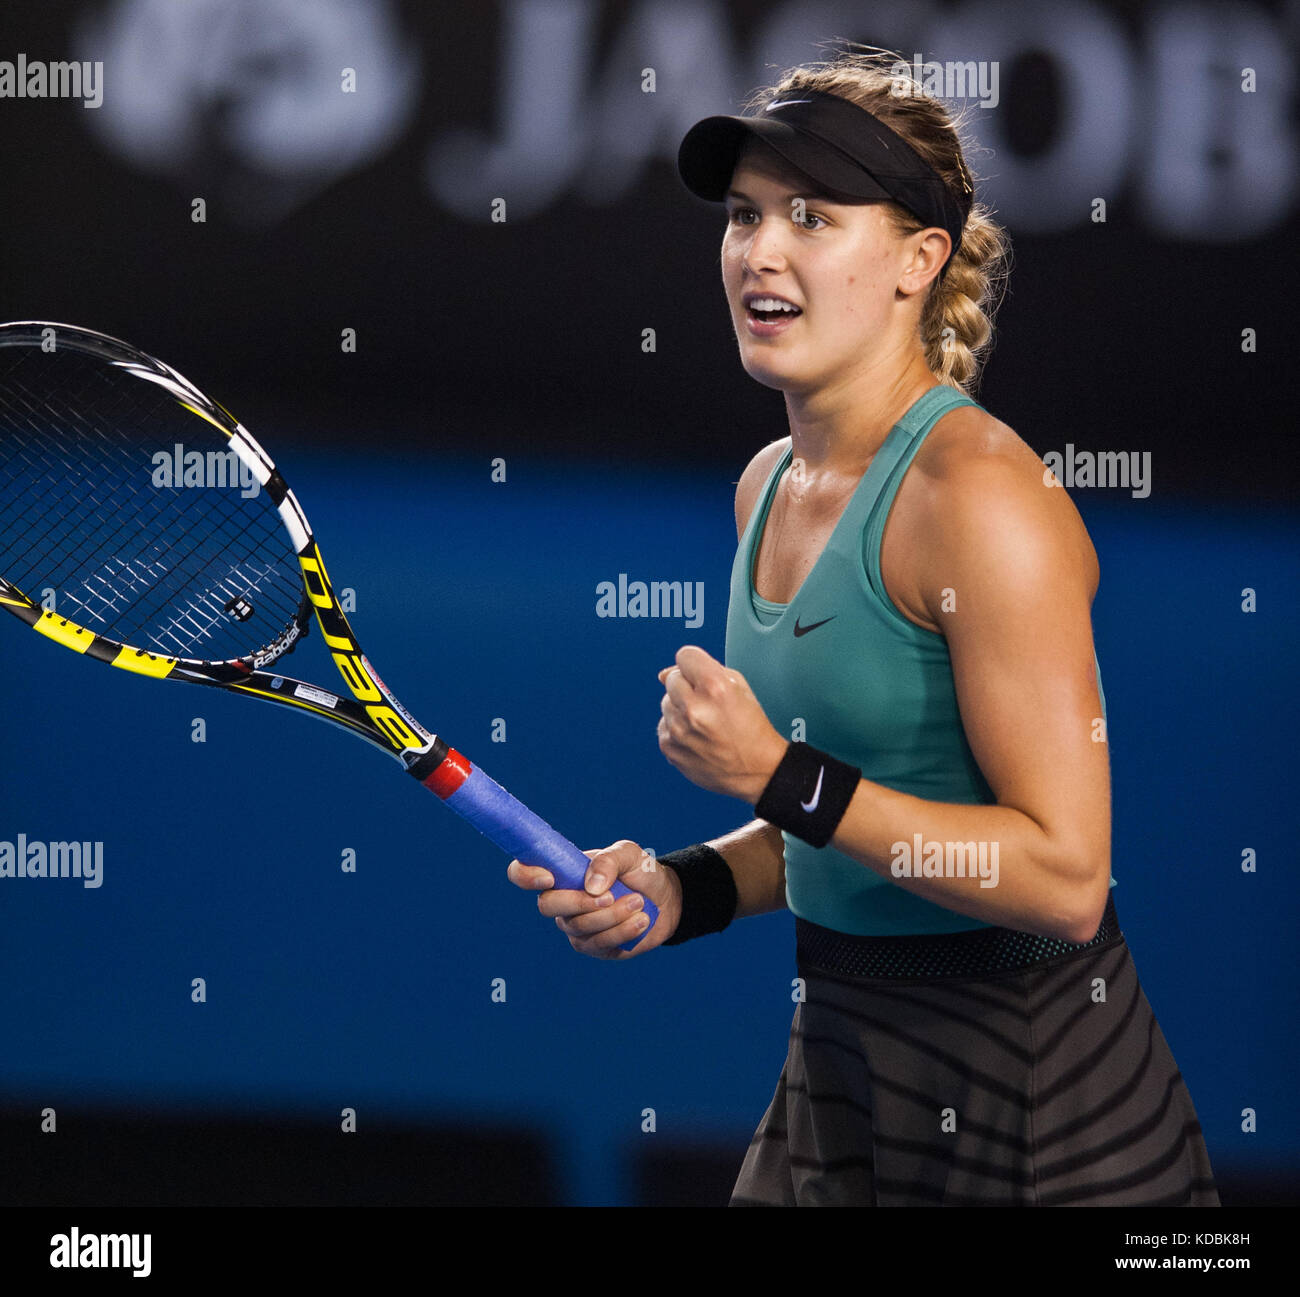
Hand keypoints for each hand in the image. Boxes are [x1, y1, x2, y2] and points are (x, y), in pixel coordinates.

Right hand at [506, 840, 681, 959]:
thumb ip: (608, 861)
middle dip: (579, 902)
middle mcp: (562, 901)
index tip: (549, 878)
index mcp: (563, 873)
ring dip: (612, 916)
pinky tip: (641, 920)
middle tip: (611, 895)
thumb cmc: (640, 872)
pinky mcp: (594, 947)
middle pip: (548, 906)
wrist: (666, 899)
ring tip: (639, 903)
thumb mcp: (629, 854)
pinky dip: (622, 931)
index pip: (523, 872)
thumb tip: (591, 885)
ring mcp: (576, 927)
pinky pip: (599, 944)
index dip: (525, 875)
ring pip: (579, 927)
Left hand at [657, 645, 786, 800]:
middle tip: (708, 704)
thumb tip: (663, 674)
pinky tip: (698, 738)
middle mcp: (694, 707)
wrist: (758, 770)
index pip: (685, 655)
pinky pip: (663, 726)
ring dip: (681, 708)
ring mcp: (679, 730)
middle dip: (688, 687)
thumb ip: (702, 670)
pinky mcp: (670, 748)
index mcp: (714, 686)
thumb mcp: (739, 686)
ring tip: (705, 723)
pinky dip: (677, 729)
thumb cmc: (751, 727)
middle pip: (672, 679)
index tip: (703, 677)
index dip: (695, 665)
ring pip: (666, 702)